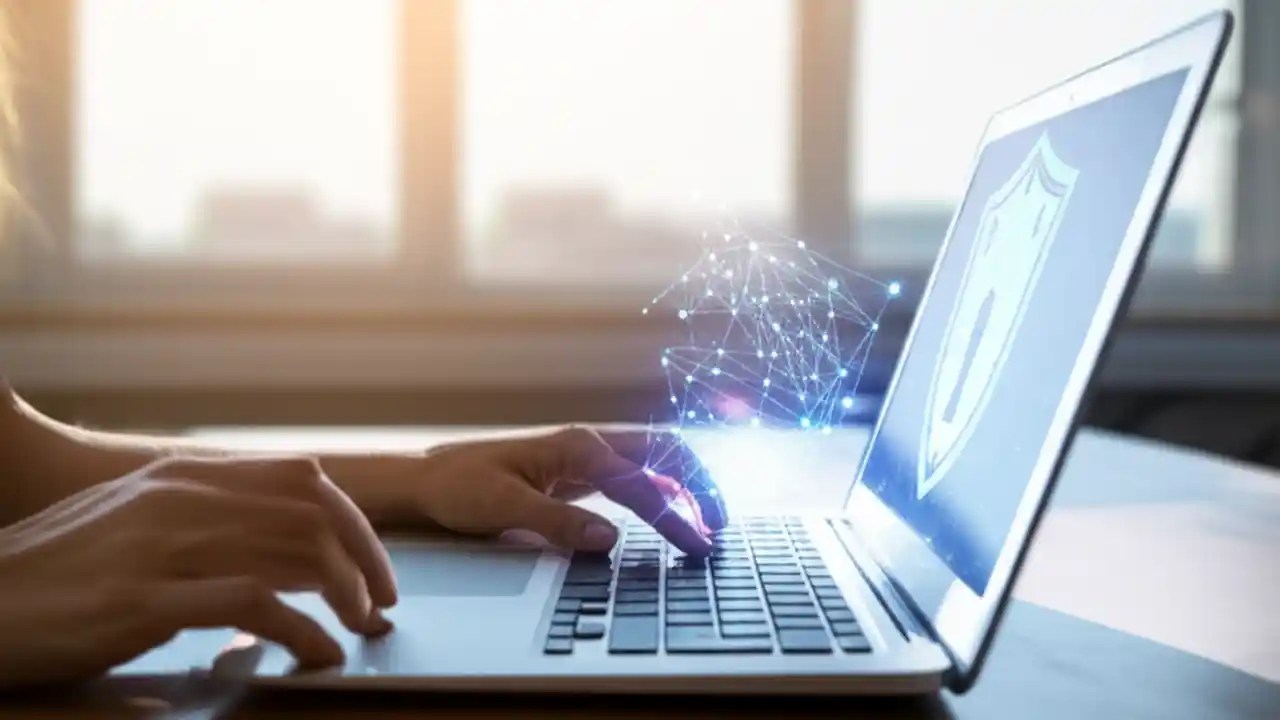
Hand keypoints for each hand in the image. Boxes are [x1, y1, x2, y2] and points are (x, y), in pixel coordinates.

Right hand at [0, 455, 396, 688]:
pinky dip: (303, 630)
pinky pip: (255, 604)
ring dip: (345, 596)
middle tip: (382, 605)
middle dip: (364, 560)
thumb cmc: (59, 570)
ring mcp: (165, 544)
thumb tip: (277, 545)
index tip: (373, 564)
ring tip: (359, 629)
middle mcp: (183, 497)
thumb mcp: (136, 520)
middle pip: (313, 512)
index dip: (352, 520)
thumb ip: (203, 517)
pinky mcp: (145, 598)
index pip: (301, 477)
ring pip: (295, 552)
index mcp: (184, 476)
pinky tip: (317, 655)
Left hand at [365, 425, 726, 554]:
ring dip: (682, 489)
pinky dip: (659, 494)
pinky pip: (631, 479)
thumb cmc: (459, 487)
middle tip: (719, 525)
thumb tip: (610, 539)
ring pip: (651, 465)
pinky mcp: (577, 476)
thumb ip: (559, 522)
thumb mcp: (504, 508)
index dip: (675, 514)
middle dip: (698, 485)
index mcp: (576, 447)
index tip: (698, 542)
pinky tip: (670, 513)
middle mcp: (587, 446)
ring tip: (705, 523)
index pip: (642, 482)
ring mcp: (584, 459)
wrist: (426, 480)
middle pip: (663, 455)